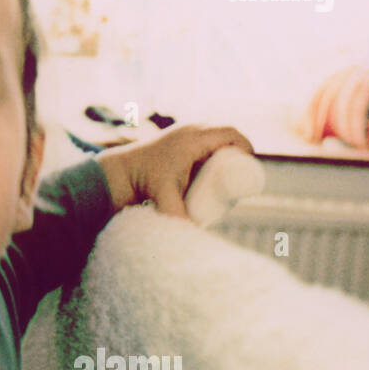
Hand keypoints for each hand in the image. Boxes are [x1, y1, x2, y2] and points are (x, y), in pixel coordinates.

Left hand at [95, 124, 255, 219]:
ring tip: (232, 174)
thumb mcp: (164, 200)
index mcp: (193, 137)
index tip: (251, 169)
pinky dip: (212, 145)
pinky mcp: (175, 139)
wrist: (117, 173)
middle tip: (241, 179)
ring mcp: (181, 132)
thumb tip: (194, 239)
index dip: (247, 147)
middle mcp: (188, 130)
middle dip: (237, 153)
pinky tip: (218, 159)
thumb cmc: (142, 182)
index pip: (231, 134)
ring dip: (225, 149)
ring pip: (213, 136)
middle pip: (225, 135)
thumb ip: (179, 219)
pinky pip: (202, 136)